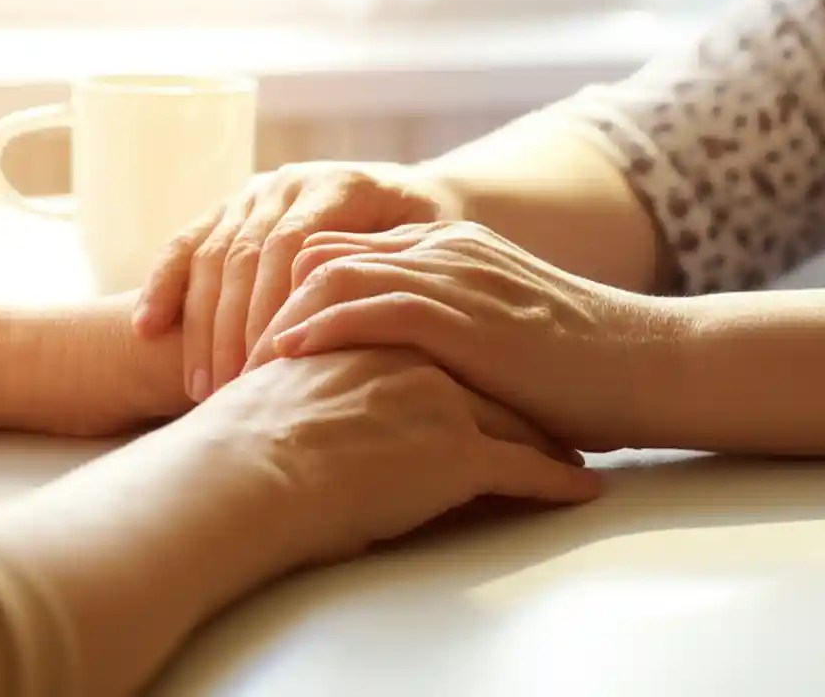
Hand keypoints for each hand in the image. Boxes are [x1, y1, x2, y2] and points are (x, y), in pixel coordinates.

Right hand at [131, 161, 450, 401]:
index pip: (292, 249)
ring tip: (201, 389)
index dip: (274, 311)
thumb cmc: (432, 246)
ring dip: (200, 325)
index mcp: (340, 186)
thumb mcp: (433, 256)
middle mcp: (289, 183)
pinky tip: (146, 327)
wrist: (417, 203)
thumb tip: (370, 330)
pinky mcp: (228, 210)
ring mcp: (253, 194)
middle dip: (233, 332)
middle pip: (245, 256)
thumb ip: (400, 280)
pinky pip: (186, 244)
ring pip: (211, 255)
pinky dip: (164, 285)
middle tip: (230, 396)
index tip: (270, 372)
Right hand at [188, 349, 600, 561]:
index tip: (498, 366)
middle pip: (490, 372)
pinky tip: (583, 489)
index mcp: (375, 334)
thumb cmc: (242, 443)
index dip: (474, 355)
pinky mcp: (457, 457)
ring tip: (576, 446)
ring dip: (552, 435)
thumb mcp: (284, 387)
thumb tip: (314, 397)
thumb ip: (319, 378)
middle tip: (554, 402)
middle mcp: (417, 359)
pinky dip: (559, 482)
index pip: (443, 339)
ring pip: (517, 420)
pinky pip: (527, 471)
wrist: (242, 472)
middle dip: (525, 389)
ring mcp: (442, 405)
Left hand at [245, 222, 684, 450]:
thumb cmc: (576, 373)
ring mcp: (452, 274)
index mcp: (447, 250)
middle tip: (222, 351)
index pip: (341, 253)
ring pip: (332, 276)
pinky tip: (280, 354)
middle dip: (263, 303)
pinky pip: (366, 306)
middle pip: (320, 257)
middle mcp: (442, 249)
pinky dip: (317, 327)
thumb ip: (441, 339)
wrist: (650, 368)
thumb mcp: (496, 341)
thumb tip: (385, 376)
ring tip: (235, 361)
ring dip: (276, 318)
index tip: (248, 339)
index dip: (287, 292)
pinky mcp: (461, 310)